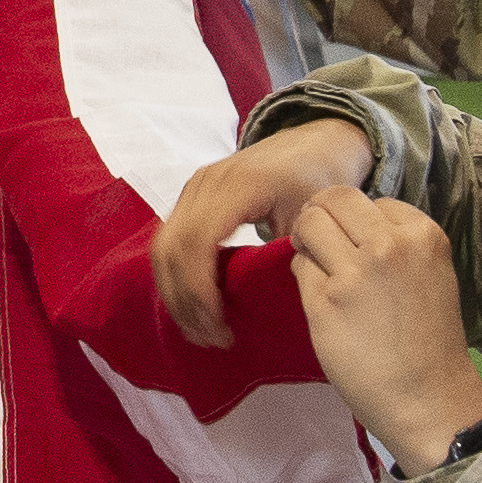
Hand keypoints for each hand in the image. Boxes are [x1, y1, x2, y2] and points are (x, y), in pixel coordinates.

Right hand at [150, 119, 376, 349]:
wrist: (314, 144)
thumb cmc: (318, 181)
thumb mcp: (315, 217)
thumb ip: (289, 253)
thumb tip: (262, 299)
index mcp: (240, 185)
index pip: (198, 241)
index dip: (201, 289)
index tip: (221, 325)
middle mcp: (206, 182)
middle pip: (171, 249)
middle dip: (185, 301)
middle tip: (212, 338)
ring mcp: (193, 188)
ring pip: (162, 249)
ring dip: (176, 295)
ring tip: (203, 331)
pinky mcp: (189, 198)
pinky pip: (168, 243)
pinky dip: (176, 279)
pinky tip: (197, 308)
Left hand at [285, 187, 481, 461]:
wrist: (428, 398)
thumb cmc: (429, 341)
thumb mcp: (429, 274)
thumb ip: (396, 244)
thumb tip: (347, 227)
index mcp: (423, 234)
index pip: (374, 201)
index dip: (359, 221)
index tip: (358, 246)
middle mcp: (389, 245)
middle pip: (335, 199)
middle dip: (321, 214)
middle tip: (318, 242)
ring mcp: (355, 272)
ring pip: (310, 223)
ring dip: (305, 239)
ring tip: (316, 265)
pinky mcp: (325, 301)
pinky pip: (299, 267)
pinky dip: (304, 278)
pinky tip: (323, 302)